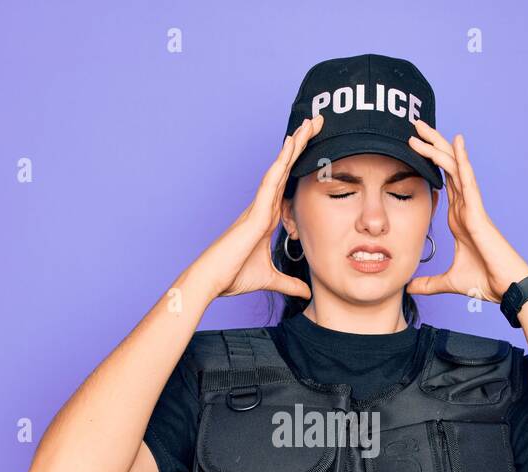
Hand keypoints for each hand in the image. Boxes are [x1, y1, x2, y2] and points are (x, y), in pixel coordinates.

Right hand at [193, 114, 323, 299]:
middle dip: (300, 146)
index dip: (299, 165)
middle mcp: (262, 207)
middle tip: (315, 123)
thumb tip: (306, 292)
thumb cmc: (233, 276)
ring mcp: (258, 207)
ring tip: (308, 124)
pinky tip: (291, 145)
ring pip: (279, 169)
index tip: (313, 147)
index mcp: (267, 218)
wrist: (213, 280)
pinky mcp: (255, 212)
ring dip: (294, 146)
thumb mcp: (270, 279)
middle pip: (285, 169)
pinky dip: (281, 163)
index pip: (287, 184)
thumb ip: (289, 284)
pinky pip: (270, 181)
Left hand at [403, 119, 527, 303]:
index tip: (413, 149)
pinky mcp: (478, 212)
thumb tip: (409, 287)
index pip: (443, 183)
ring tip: (421, 129)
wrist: (506, 289)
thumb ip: (429, 283)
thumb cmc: (486, 282)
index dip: (430, 164)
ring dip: (438, 147)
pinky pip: (468, 180)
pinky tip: (456, 141)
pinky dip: (462, 160)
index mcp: (459, 217)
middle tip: (413, 127)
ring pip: (454, 169)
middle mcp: (465, 207)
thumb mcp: (448, 282)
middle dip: (431, 147)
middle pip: (447, 169)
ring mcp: (472, 207)